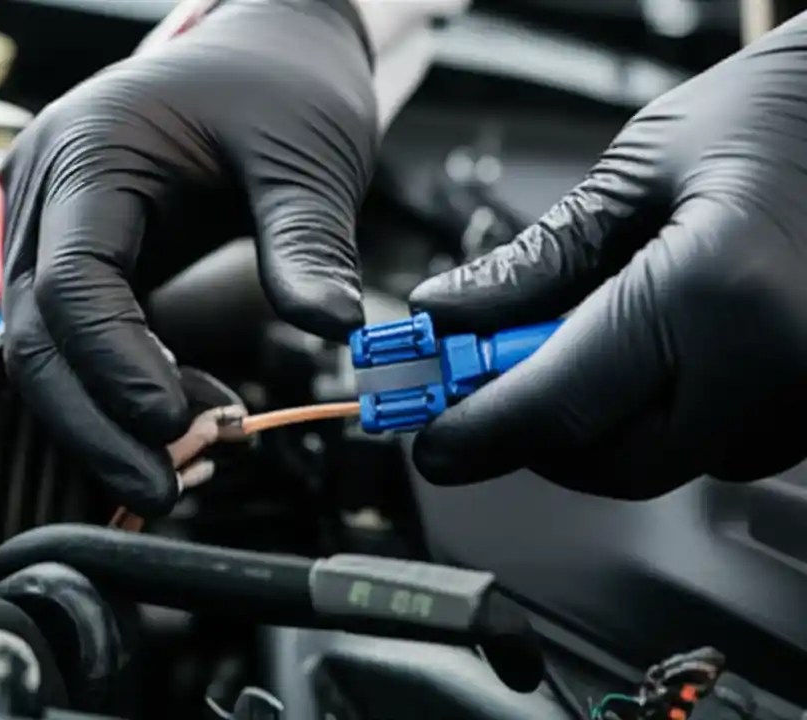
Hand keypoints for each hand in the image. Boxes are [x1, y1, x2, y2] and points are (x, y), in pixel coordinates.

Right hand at [1, 0, 377, 515]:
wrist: (263, 47)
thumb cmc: (278, 82)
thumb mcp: (307, 153)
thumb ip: (307, 242)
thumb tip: (333, 330)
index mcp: (91, 151)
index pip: (74, 282)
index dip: (118, 366)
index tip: (180, 423)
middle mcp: (48, 192)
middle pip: (37, 337)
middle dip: (96, 424)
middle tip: (166, 488)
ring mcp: (53, 227)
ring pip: (44, 352)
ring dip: (104, 420)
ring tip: (190, 462)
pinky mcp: (80, 257)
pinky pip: (77, 342)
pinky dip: (121, 390)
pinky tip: (188, 412)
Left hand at [407, 16, 806, 498]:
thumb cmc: (773, 118)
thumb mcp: (634, 174)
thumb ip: (534, 261)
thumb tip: (447, 314)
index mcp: (715, 293)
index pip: (561, 404)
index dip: (480, 432)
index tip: (434, 444)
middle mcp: (775, 363)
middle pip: (614, 461)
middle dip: (540, 434)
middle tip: (492, 386)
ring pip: (665, 462)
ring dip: (600, 426)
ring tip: (581, 344)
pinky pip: (717, 446)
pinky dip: (661, 416)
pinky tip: (651, 354)